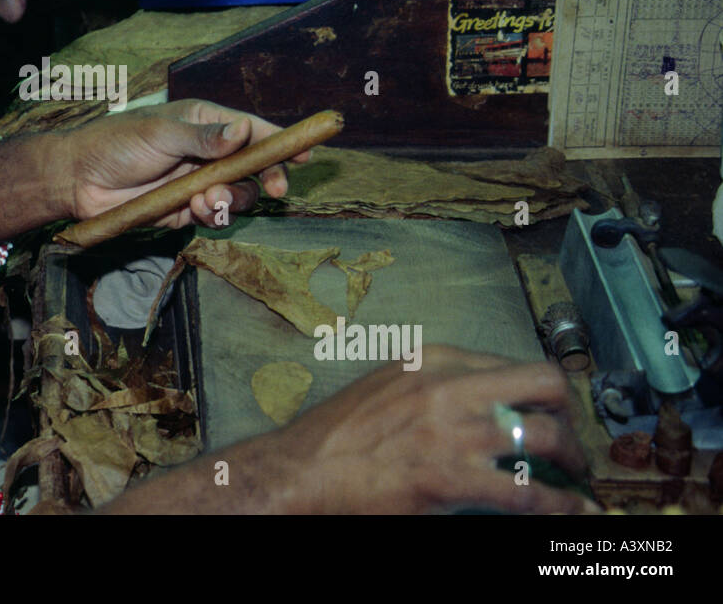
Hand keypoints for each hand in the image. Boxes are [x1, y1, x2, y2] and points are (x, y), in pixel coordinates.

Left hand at [63, 98, 309, 228]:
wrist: (79, 179)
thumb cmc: (116, 143)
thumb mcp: (161, 133)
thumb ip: (203, 137)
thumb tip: (243, 132)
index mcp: (205, 122)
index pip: (252, 130)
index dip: (281, 142)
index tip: (305, 155)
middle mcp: (207, 152)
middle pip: (254, 166)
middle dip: (267, 178)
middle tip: (275, 189)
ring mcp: (197, 181)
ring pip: (237, 195)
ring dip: (232, 199)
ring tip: (209, 200)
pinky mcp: (185, 209)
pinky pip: (213, 215)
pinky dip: (213, 215)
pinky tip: (199, 210)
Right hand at [272, 346, 596, 513]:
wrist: (301, 472)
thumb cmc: (335, 438)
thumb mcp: (386, 388)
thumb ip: (432, 388)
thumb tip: (475, 408)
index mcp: (434, 361)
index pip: (512, 363)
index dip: (541, 393)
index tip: (549, 415)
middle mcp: (450, 386)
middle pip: (544, 382)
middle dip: (570, 413)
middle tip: (570, 445)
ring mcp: (453, 430)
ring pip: (548, 434)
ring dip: (573, 461)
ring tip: (574, 482)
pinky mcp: (452, 477)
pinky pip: (529, 491)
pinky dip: (562, 506)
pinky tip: (574, 513)